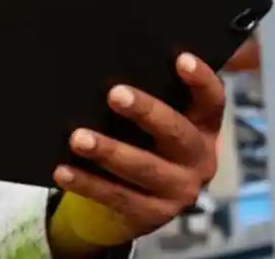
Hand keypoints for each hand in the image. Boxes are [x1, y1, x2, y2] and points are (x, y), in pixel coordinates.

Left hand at [51, 52, 223, 247]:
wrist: (140, 201)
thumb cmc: (143, 141)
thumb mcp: (154, 121)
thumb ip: (149, 95)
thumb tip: (117, 61)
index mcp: (202, 129)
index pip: (212, 101)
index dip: (201, 80)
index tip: (181, 59)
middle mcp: (199, 160)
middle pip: (177, 133)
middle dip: (146, 112)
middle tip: (114, 94)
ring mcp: (178, 191)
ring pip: (144, 168)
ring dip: (109, 151)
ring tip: (78, 137)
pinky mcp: (153, 215)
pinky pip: (117, 197)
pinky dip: (87, 183)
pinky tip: (62, 171)